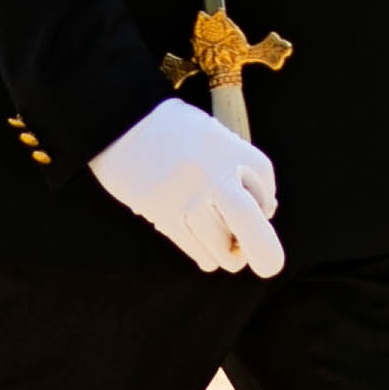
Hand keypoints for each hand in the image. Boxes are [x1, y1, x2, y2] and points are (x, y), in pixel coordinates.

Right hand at [90, 96, 284, 276]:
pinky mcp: (163, 213)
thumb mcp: (215, 135)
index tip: (256, 204)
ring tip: (221, 242)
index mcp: (230, 148)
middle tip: (269, 266)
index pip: (265, 193)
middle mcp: (211, 172)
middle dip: (265, 253)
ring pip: (222, 249)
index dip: (264, 205)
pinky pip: (198, 252)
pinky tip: (202, 243)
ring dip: (227, 252)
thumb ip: (241, 167)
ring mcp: (186, 196)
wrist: (119, 124)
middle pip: (250, 224)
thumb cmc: (173, 133)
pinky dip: (206, 254)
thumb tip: (266, 211)